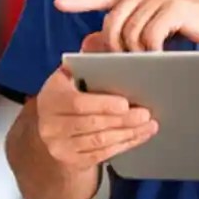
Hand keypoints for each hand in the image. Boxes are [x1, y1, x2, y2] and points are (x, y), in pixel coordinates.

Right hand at [33, 33, 158, 168]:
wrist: (49, 127)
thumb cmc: (68, 92)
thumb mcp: (71, 73)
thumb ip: (87, 56)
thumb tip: (102, 37)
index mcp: (51, 98)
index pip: (77, 104)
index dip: (102, 104)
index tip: (125, 103)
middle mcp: (51, 125)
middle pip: (92, 125)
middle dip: (123, 120)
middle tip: (146, 114)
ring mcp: (61, 146)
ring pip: (100, 142)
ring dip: (128, 134)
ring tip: (149, 125)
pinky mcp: (73, 161)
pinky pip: (102, 155)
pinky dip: (124, 145)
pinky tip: (139, 136)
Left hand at [54, 0, 198, 51]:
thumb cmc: (187, 22)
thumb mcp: (155, 18)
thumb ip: (132, 23)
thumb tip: (99, 42)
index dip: (80, 1)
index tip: (60, 4)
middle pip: (112, 23)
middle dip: (116, 47)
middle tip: (130, 60)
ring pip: (130, 33)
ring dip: (137, 52)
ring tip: (151, 57)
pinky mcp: (173, 7)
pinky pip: (150, 37)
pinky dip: (152, 51)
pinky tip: (161, 55)